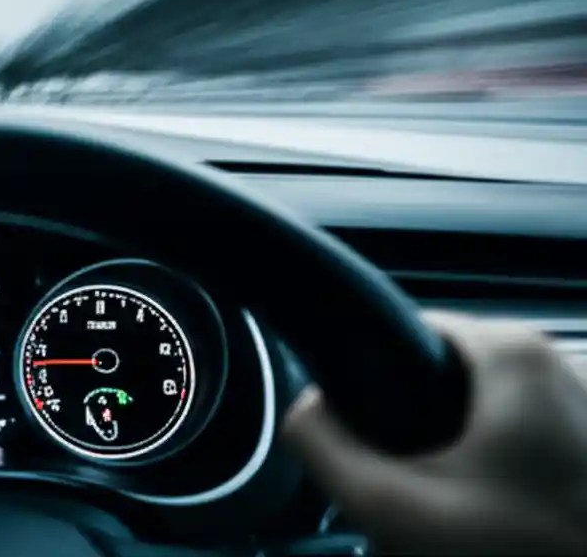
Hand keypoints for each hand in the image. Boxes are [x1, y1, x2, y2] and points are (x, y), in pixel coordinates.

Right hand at [284, 311, 586, 553]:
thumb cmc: (516, 552)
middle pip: (455, 378)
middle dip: (428, 431)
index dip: (377, 387)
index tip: (382, 448)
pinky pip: (536, 444)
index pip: (412, 332)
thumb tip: (306, 412)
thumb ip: (322, 443)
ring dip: (473, 459)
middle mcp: (566, 360)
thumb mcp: (390, 508)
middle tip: (426, 497)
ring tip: (470, 516)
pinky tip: (510, 520)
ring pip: (497, 416)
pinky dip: (514, 475)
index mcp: (514, 352)